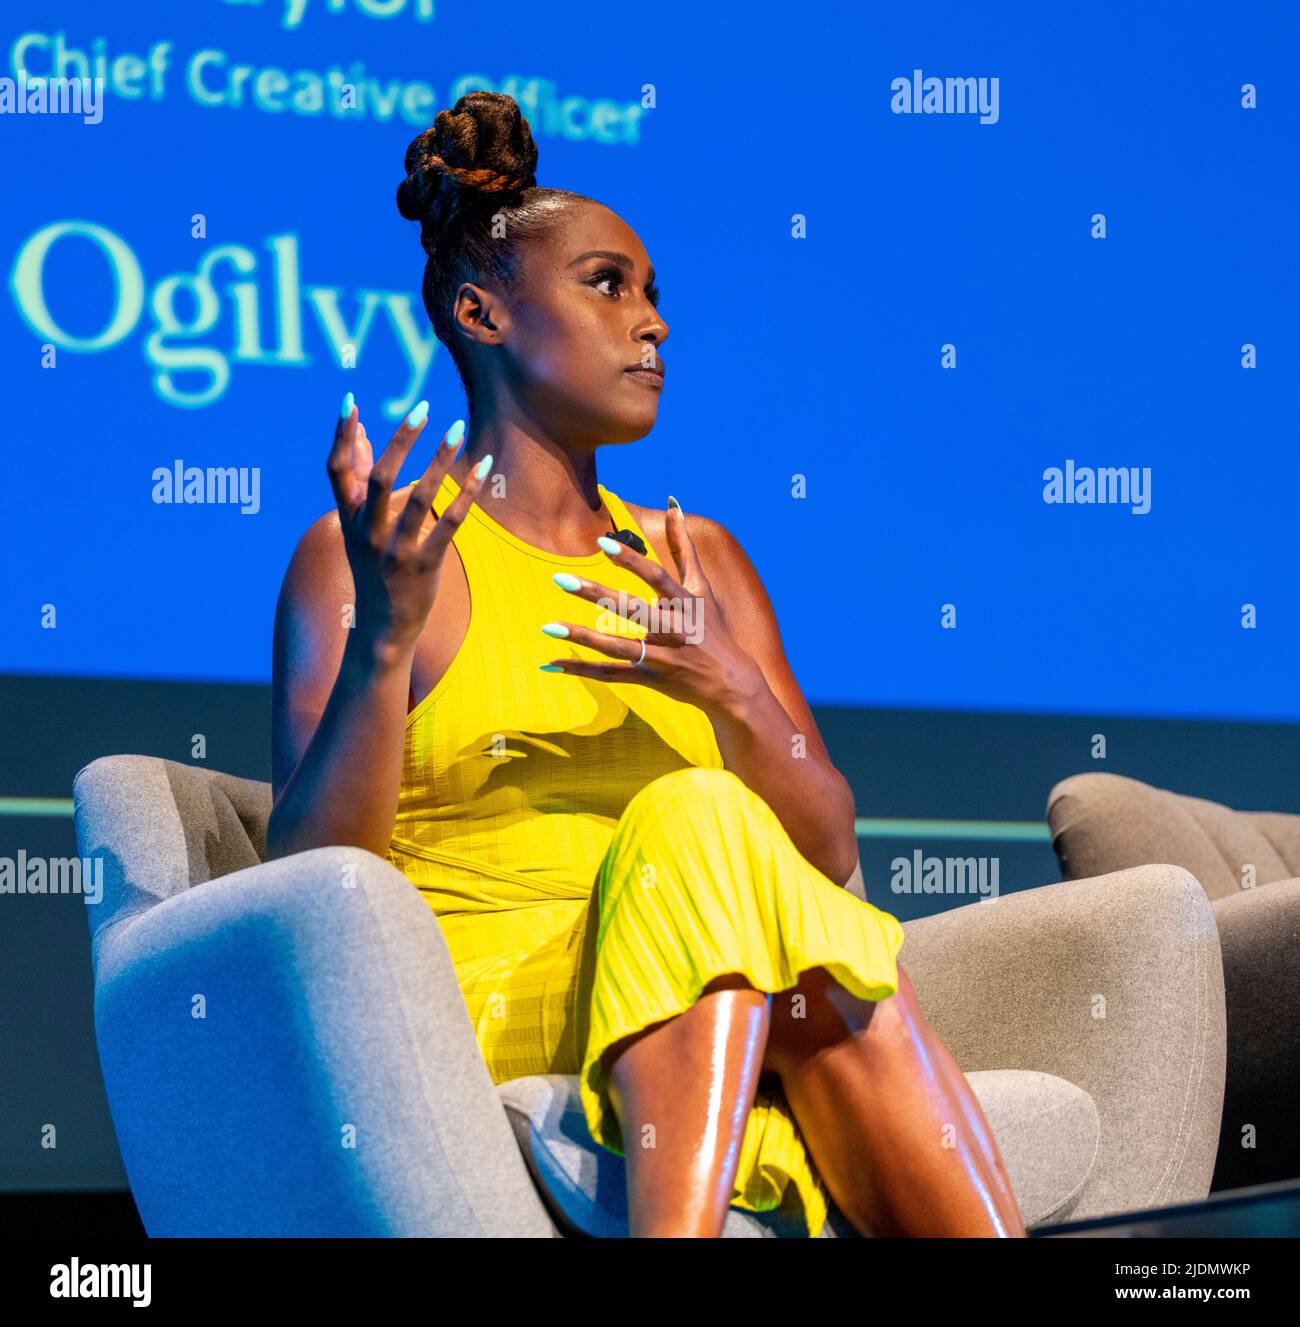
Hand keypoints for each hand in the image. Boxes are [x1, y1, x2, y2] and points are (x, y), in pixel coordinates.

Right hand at [325, 392, 491, 656]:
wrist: (383, 628)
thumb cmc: (374, 569)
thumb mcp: (358, 528)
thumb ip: (358, 481)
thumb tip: (357, 432)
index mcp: (350, 520)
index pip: (336, 471)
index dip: (339, 435)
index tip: (350, 399)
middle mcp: (369, 533)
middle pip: (378, 478)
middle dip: (400, 440)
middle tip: (422, 407)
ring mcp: (396, 552)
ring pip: (419, 498)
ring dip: (440, 460)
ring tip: (458, 430)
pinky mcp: (424, 567)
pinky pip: (449, 524)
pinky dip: (466, 494)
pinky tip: (483, 469)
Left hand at [538, 498, 767, 716]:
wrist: (732, 684)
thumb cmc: (712, 629)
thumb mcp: (702, 587)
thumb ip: (683, 546)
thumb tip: (672, 503)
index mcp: (685, 603)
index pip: (657, 578)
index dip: (632, 561)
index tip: (602, 544)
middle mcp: (674, 630)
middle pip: (631, 611)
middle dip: (595, 594)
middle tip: (560, 579)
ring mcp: (661, 657)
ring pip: (618, 647)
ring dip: (582, 638)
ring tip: (549, 627)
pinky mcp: (650, 679)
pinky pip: (611, 675)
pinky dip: (582, 670)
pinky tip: (552, 664)